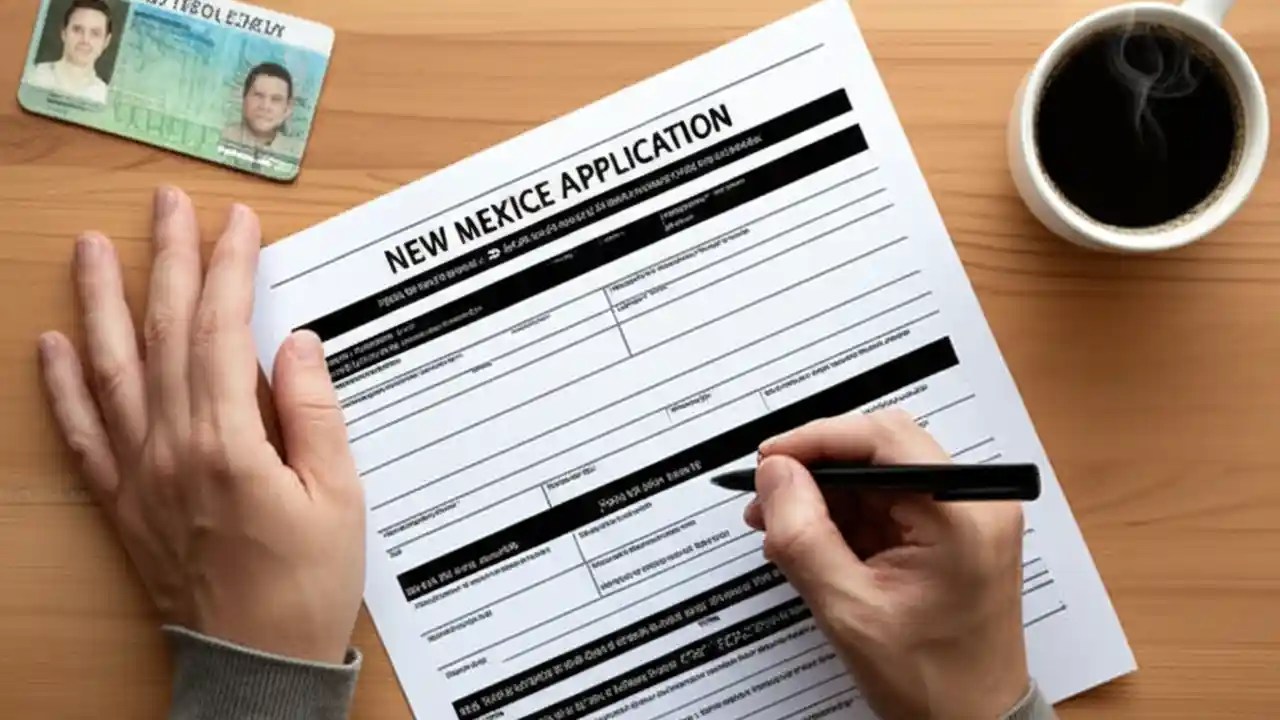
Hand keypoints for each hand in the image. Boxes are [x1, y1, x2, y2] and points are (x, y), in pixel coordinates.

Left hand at [37, 187, 364, 663]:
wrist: (255, 666)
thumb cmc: (306, 587)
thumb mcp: (338, 499)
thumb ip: (314, 415)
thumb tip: (297, 345)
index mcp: (229, 444)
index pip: (223, 331)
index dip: (230, 269)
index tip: (240, 223)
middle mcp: (171, 449)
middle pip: (164, 334)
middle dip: (168, 260)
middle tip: (169, 205)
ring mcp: (139, 474)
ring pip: (112, 369)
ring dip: (101, 303)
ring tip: (92, 248)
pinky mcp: (122, 502)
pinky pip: (82, 434)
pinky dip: (61, 387)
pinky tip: (54, 345)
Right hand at [746, 409, 1027, 719]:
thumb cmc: (932, 683)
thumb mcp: (849, 609)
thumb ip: (804, 534)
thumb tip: (774, 473)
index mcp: (963, 516)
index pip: (883, 439)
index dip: (816, 439)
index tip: (769, 459)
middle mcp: (974, 504)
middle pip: (880, 449)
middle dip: (816, 469)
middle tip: (769, 496)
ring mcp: (965, 517)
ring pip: (878, 474)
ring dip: (825, 495)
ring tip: (780, 528)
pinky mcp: (950, 533)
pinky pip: (886, 503)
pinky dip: (844, 516)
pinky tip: (811, 542)